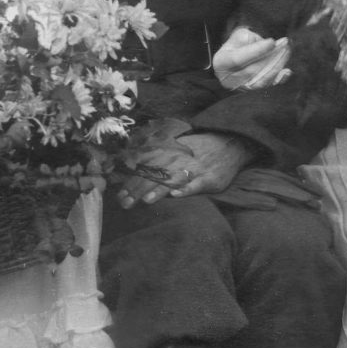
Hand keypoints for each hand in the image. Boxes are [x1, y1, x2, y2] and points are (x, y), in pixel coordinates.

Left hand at [121, 130, 251, 205]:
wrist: (228, 143)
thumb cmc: (197, 151)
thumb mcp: (175, 151)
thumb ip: (155, 160)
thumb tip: (130, 170)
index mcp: (168, 155)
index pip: (145, 170)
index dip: (131, 182)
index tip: (118, 196)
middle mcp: (178, 162)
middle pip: (155, 177)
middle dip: (139, 191)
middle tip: (125, 204)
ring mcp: (193, 170)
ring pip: (173, 181)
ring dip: (159, 190)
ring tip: (147, 200)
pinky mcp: (209, 178)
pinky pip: (196, 184)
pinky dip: (186, 189)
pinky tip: (176, 195)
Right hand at [211, 26, 291, 91]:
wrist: (235, 61)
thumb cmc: (237, 46)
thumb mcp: (237, 37)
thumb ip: (250, 40)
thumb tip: (269, 46)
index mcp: (221, 62)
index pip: (239, 59)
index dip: (256, 50)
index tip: (272, 41)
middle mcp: (229, 79)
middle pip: (252, 70)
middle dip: (271, 56)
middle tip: (285, 44)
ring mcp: (242, 88)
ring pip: (262, 80)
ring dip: (277, 65)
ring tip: (286, 51)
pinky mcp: (254, 91)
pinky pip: (268, 87)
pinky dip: (278, 80)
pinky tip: (287, 72)